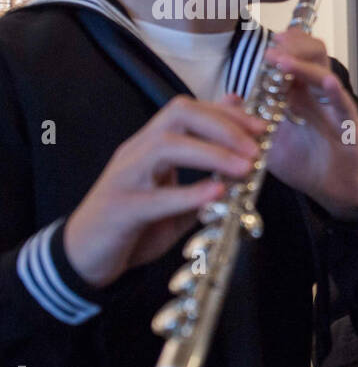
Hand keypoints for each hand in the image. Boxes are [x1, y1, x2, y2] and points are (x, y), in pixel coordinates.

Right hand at [64, 97, 264, 288]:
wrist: (86, 256)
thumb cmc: (138, 223)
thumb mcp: (177, 192)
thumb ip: (205, 171)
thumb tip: (240, 147)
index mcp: (150, 145)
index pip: (188, 109)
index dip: (227, 113)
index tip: (261, 127)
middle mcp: (136, 153)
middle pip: (177, 115)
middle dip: (222, 125)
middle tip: (255, 147)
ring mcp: (125, 179)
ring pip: (165, 147)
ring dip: (211, 154)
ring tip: (244, 168)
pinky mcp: (120, 210)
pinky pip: (154, 198)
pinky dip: (188, 193)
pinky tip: (216, 193)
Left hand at [260, 29, 357, 217]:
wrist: (335, 191)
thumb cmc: (305, 164)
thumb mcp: (269, 142)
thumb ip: (249, 121)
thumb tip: (228, 98)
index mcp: (298, 94)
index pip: (294, 58)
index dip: (283, 46)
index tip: (266, 43)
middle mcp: (316, 94)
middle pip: (312, 54)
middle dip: (294, 44)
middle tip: (274, 45)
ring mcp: (334, 107)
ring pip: (324, 72)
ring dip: (304, 62)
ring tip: (283, 60)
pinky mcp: (349, 125)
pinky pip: (343, 103)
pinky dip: (335, 90)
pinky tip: (327, 81)